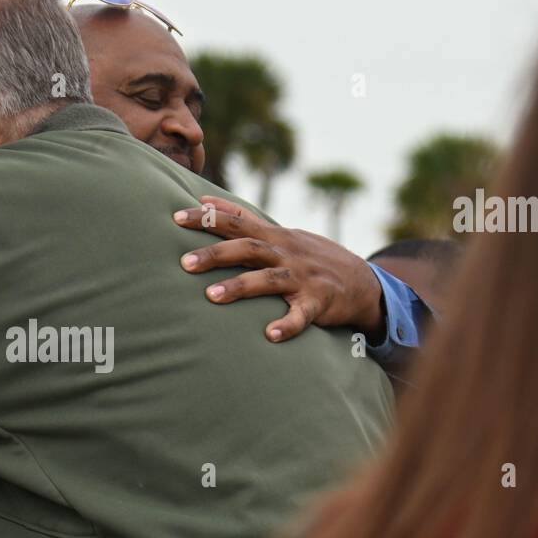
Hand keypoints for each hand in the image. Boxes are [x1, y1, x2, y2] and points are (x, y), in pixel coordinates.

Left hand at [173, 196, 383, 343]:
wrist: (362, 282)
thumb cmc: (307, 257)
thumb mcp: (279, 233)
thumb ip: (243, 218)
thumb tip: (204, 201)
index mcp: (274, 236)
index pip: (236, 220)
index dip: (207, 217)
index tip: (175, 217)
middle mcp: (286, 253)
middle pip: (247, 248)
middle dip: (215, 254)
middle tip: (184, 263)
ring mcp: (303, 277)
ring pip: (268, 279)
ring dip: (240, 286)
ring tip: (211, 296)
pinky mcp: (319, 302)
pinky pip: (301, 315)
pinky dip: (287, 324)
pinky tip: (270, 335)